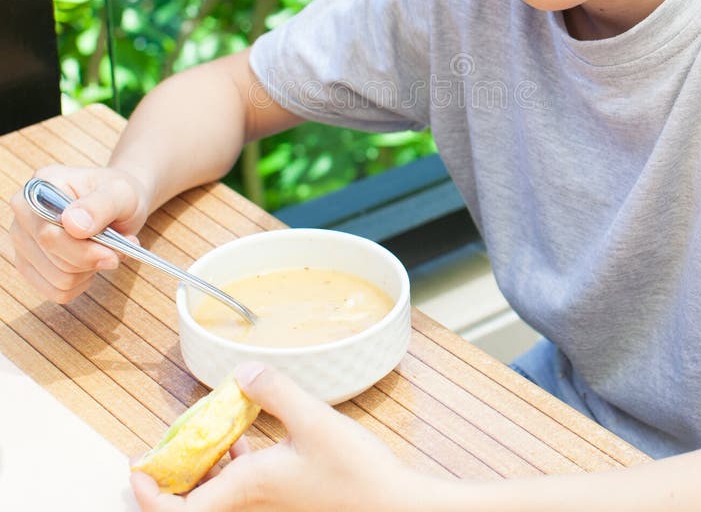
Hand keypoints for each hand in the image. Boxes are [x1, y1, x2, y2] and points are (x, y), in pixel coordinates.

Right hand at [9, 164, 150, 302]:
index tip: (112, 253)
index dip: (83, 250)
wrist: (120, 203)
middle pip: (53, 259)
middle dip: (92, 259)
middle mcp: (24, 213)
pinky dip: (82, 283)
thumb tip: (73, 224)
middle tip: (118, 249)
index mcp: (42, 186)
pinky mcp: (30, 264)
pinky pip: (56, 291)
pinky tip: (92, 263)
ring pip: (57, 279)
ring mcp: (23, 240)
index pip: (49, 234)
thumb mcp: (121, 192)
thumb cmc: (120, 194)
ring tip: (107, 250)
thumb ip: (100, 205)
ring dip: (90, 271)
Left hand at [131, 362, 437, 511]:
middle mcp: (250, 503)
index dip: (149, 493)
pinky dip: (231, 464)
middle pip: (191, 503)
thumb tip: (244, 372)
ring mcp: (267, 504)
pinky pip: (240, 486)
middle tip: (164, 445)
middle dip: (172, 475)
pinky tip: (244, 437)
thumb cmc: (355, 475)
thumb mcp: (314, 420)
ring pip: (215, 494)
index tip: (137, 465)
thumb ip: (275, 392)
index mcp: (247, 489)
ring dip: (201, 467)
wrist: (392, 507)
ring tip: (203, 432)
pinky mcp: (283, 499)